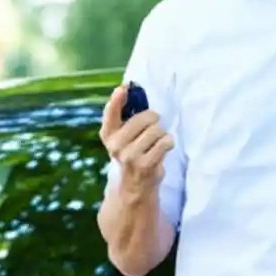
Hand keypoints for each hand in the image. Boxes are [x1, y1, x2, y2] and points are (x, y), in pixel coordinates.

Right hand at [99, 84, 174, 198]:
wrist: (134, 186)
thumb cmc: (132, 152)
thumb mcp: (124, 135)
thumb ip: (125, 114)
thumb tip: (129, 89)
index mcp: (108, 134)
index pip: (110, 113)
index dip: (116, 99)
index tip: (123, 88)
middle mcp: (115, 145)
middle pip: (144, 118)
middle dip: (153, 120)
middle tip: (152, 128)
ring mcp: (129, 155)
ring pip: (156, 130)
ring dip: (161, 134)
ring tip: (155, 143)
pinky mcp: (144, 165)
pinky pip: (164, 142)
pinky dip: (168, 143)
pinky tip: (162, 150)